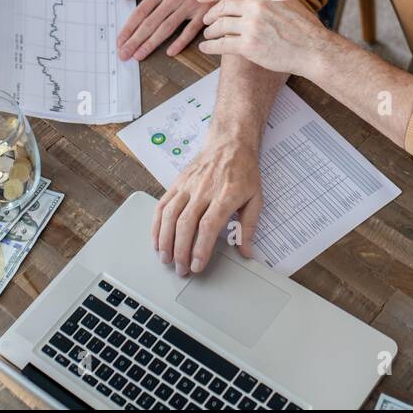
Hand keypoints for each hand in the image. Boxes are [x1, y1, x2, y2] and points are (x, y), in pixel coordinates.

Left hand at [117, 0, 204, 60]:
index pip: (140, 12)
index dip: (128, 28)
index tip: (119, 41)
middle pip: (150, 22)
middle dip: (135, 40)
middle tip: (124, 54)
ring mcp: (188, 6)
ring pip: (166, 28)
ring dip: (151, 43)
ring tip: (139, 56)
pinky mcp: (204, 12)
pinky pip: (190, 30)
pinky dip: (180, 41)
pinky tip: (170, 52)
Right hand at [151, 136, 261, 275]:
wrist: (230, 143)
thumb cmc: (244, 171)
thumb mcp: (256, 198)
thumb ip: (250, 226)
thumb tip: (246, 251)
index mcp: (226, 195)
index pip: (208, 225)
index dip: (200, 248)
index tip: (197, 265)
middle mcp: (204, 190)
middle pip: (186, 224)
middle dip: (180, 250)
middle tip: (181, 269)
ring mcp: (187, 186)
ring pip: (170, 215)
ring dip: (165, 240)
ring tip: (166, 259)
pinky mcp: (177, 183)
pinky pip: (162, 205)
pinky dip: (156, 224)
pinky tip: (157, 239)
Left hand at [196, 0, 331, 75]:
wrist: (314, 49)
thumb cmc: (303, 27)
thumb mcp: (287, 0)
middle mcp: (257, 4)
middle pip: (223, 6)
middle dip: (211, 13)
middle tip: (206, 19)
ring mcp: (252, 25)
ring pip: (220, 25)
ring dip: (211, 31)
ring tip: (209, 34)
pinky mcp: (249, 45)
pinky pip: (222, 44)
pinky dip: (210, 46)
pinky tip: (206, 48)